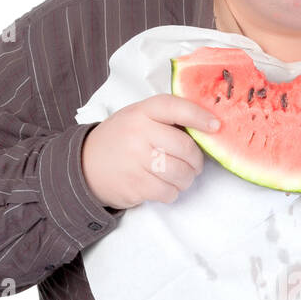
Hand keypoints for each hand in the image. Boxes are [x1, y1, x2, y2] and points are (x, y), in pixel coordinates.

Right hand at [81, 95, 221, 208]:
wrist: (84, 166)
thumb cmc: (119, 140)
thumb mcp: (136, 118)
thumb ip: (164, 119)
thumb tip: (205, 127)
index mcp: (141, 112)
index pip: (175, 108)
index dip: (199, 116)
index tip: (216, 126)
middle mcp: (138, 133)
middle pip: (185, 147)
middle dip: (197, 159)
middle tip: (195, 163)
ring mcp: (136, 160)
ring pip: (180, 172)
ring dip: (187, 178)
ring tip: (180, 176)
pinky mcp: (136, 185)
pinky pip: (169, 191)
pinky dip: (172, 192)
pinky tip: (164, 186)